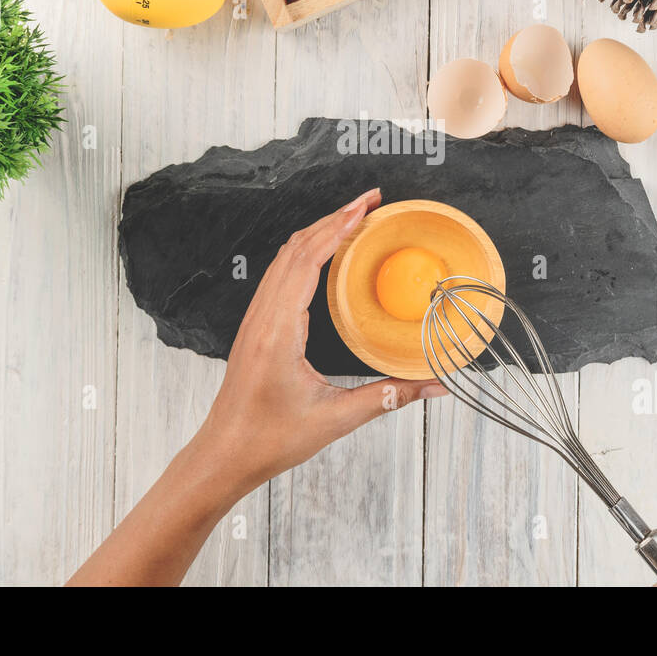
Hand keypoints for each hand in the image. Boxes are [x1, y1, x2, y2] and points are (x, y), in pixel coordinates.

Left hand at [193, 187, 446, 493]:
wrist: (224, 454)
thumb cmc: (268, 439)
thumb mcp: (334, 419)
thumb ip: (388, 398)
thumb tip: (432, 385)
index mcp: (279, 330)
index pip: (308, 260)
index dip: (339, 227)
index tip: (366, 206)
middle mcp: (263, 316)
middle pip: (297, 247)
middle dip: (335, 218)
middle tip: (371, 201)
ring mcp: (256, 319)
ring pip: (285, 257)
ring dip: (319, 231)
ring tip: (354, 218)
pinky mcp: (257, 326)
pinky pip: (280, 275)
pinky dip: (306, 253)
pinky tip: (326, 255)